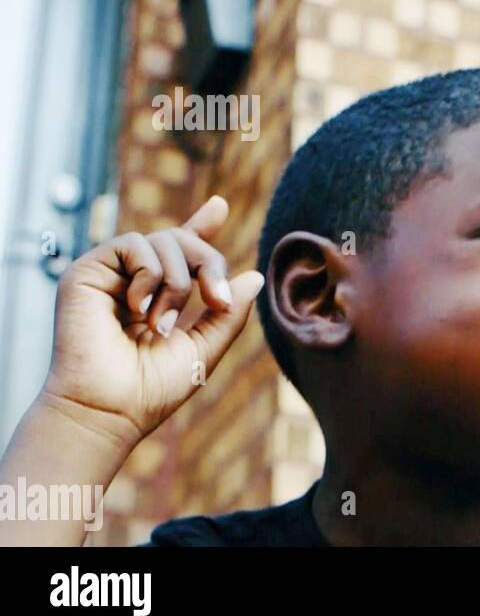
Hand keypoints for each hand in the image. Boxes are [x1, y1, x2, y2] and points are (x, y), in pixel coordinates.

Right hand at [39, 196, 262, 448]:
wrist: (109, 410)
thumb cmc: (152, 389)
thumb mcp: (206, 347)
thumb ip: (229, 312)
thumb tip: (254, 277)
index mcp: (159, 297)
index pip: (182, 253)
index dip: (201, 227)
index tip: (220, 206)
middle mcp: (133, 281)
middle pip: (184, 241)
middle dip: (210, 264)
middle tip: (215, 301)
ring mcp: (110, 275)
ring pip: (164, 240)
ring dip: (178, 283)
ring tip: (161, 325)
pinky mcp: (88, 271)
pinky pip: (134, 244)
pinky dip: (150, 275)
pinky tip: (137, 308)